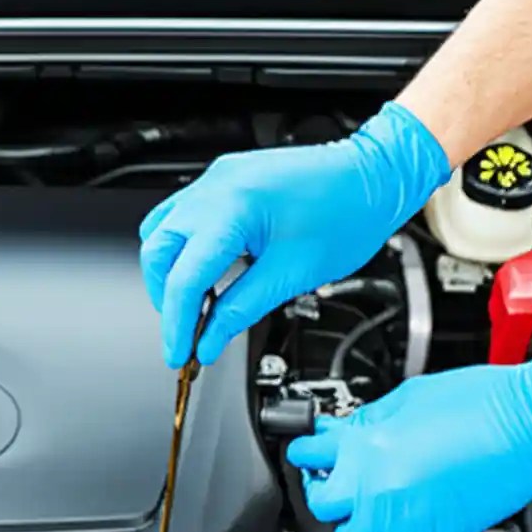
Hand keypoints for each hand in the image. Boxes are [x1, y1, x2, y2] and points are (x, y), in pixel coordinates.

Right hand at [139, 102, 449, 368]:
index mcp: (232, 208)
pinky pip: (183, 214)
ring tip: (195, 306)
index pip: (184, 278)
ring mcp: (217, 178)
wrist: (373, 178)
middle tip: (186, 333)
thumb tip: (210, 340)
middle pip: (158, 251)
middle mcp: (216, 186)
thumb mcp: (291, 276)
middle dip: (166, 298)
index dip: (177, 324)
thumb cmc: (348, 215)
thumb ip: (241, 310)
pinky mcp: (225, 179)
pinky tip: (205, 272)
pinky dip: (184, 248)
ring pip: (162, 230)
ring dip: (171, 272)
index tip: (179, 353)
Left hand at [287, 352, 531, 531]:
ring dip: (357, 528)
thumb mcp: (411, 395)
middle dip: (328, 493)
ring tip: (373, 513)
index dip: (307, 455)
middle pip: (321, 504)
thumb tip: (353, 430)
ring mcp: (400, 516)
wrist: (530, 421)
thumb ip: (374, 419)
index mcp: (366, 441)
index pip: (307, 454)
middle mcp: (375, 482)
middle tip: (342, 485)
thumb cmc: (484, 400)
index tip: (313, 457)